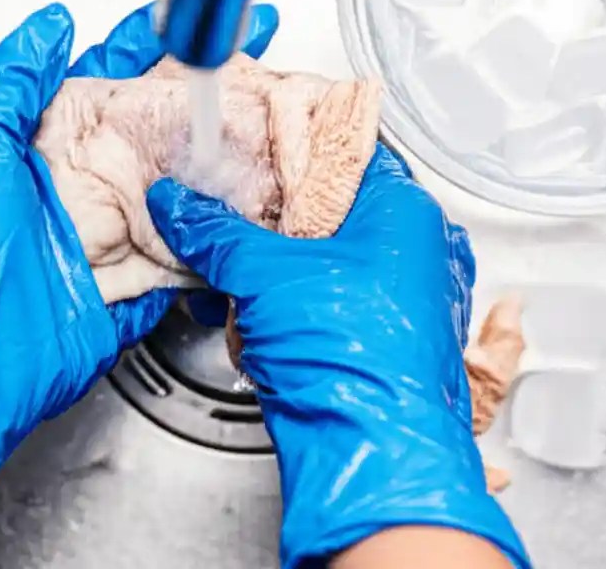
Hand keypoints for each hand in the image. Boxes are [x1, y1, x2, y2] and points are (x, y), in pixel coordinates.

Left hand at [0, 1, 278, 564]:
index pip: (117, 75)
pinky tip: (265, 207)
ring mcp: (122, 229)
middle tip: (264, 73)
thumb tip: (50, 24)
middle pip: (168, 129)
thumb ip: (15, 76)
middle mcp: (92, 181)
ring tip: (283, 132)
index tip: (206, 23)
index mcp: (54, 140)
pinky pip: (195, 251)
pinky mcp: (142, 280)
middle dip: (217, 100)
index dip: (161, 45)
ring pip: (191, 187)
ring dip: (234, 164)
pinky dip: (227, 233)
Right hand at [146, 145, 528, 568]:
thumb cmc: (351, 359)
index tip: (253, 159)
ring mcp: (416, 302)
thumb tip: (180, 205)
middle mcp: (426, 252)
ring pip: (338, 264)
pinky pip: (342, 308)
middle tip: (240, 228)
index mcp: (408, 213)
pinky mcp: (398, 344)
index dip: (293, 152)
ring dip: (288, 275)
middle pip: (339, 212)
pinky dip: (305, 313)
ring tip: (251, 290)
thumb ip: (214, 232)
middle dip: (282, 225)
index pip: (349, 152)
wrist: (370, 454)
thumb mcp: (261, 276)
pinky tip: (270, 330)